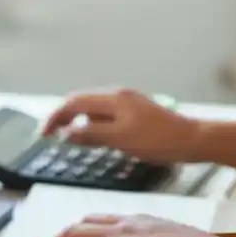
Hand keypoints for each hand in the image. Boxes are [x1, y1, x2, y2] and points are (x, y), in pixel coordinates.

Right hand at [42, 89, 201, 163]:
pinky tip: (95, 138)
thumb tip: (66, 133)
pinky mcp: (135, 112)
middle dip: (63, 117)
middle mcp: (118, 95)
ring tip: (70, 140)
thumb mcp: (120, 140)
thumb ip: (91, 134)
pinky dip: (93, 124)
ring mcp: (128, 102)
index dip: (55, 117)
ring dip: (78, 121)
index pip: (74, 102)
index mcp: (113, 98)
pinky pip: (106, 114)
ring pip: (93, 108)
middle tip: (51, 137)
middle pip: (81, 101)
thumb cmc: (158, 140)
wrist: (192, 140)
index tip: (43, 134)